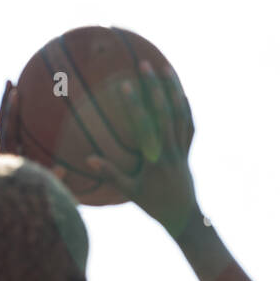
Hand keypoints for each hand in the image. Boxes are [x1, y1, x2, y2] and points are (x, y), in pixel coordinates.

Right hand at [87, 63, 198, 238]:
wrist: (183, 216)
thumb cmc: (152, 204)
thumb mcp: (129, 191)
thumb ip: (110, 174)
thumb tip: (89, 160)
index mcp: (154, 160)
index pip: (145, 127)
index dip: (135, 106)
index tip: (126, 85)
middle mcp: (171, 151)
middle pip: (165, 113)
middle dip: (156, 87)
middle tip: (145, 64)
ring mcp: (182, 149)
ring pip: (180, 114)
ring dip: (173, 89)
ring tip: (165, 68)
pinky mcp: (188, 150)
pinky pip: (190, 125)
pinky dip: (186, 107)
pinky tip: (180, 91)